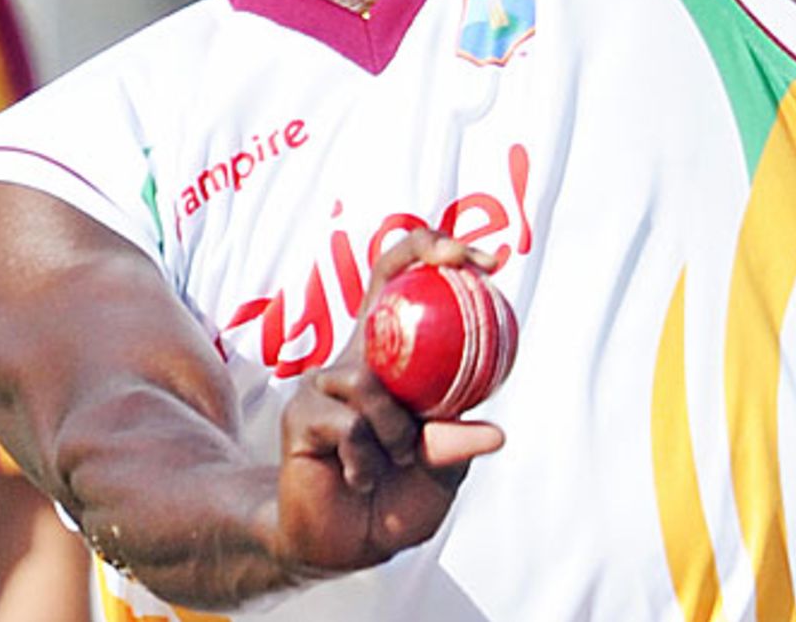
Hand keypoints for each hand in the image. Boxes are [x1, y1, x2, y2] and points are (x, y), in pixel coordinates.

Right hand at [274, 231, 504, 574]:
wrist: (339, 545)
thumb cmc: (393, 500)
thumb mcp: (438, 475)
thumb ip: (454, 447)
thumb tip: (494, 432)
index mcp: (392, 361)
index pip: (409, 287)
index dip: (439, 257)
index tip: (486, 260)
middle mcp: (357, 356)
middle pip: (382, 278)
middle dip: (425, 251)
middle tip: (462, 259)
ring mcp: (325, 381)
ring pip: (369, 380)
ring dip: (396, 430)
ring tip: (397, 459)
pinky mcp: (301, 413)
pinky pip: (348, 424)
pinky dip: (367, 459)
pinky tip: (360, 478)